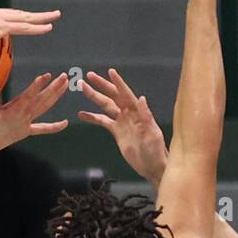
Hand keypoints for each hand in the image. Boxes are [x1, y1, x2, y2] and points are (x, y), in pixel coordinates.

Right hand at [0, 0, 59, 53]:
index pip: (8, 14)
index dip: (19, 16)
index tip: (29, 18)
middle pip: (20, 14)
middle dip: (37, 14)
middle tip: (52, 14)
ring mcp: (0, 20)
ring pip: (26, 19)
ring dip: (42, 19)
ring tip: (55, 18)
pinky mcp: (2, 28)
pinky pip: (24, 28)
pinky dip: (37, 28)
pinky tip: (47, 28)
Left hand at [0, 73, 68, 159]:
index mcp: (10, 111)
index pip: (26, 97)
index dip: (36, 87)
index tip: (46, 76)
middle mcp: (18, 113)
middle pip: (40, 99)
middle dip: (52, 88)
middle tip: (64, 76)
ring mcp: (22, 121)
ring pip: (42, 107)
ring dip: (53, 97)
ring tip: (65, 85)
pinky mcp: (23, 131)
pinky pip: (41, 129)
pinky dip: (53, 127)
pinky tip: (65, 124)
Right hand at [78, 68, 168, 184]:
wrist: (151, 166)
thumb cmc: (156, 150)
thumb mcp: (152, 134)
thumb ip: (146, 116)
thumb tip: (141, 99)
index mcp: (138, 111)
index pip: (126, 94)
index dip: (118, 83)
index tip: (110, 72)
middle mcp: (129, 113)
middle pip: (113, 96)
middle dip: (101, 85)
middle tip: (89, 76)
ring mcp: (122, 121)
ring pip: (106, 105)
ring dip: (94, 97)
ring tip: (82, 88)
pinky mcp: (116, 131)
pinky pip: (103, 121)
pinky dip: (92, 117)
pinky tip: (81, 114)